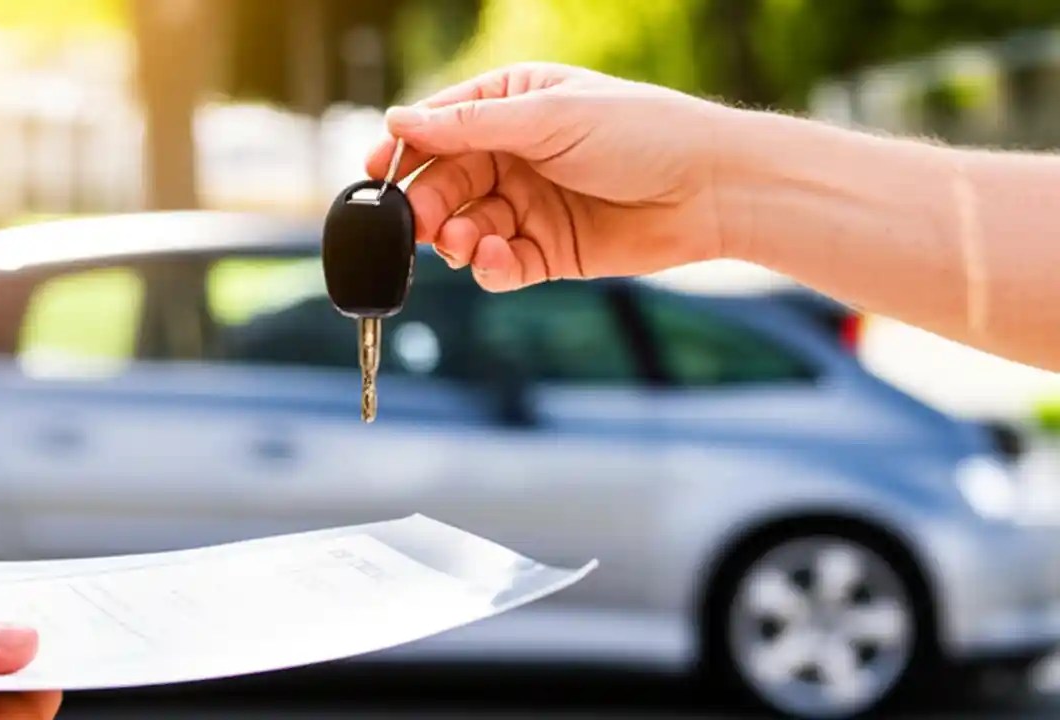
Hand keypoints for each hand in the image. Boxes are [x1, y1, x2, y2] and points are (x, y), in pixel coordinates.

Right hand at [365, 62, 729, 291]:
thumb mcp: (548, 117)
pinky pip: (502, 265)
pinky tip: (497, 260)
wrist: (710, 190)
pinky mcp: (548, 251)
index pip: (442, 127)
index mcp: (513, 106)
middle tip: (421, 225)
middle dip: (430, 206)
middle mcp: (515, 155)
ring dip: (459, 239)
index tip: (375, 173)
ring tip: (468, 244)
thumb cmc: (640, 132)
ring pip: (469, 228)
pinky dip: (492, 267)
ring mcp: (530, 205)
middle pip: (448, 183)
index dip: (406, 151)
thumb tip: (397, 122)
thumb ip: (470, 127)